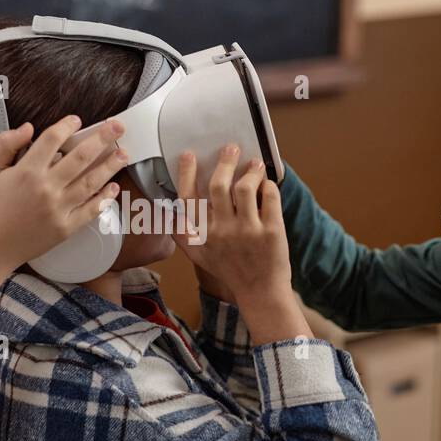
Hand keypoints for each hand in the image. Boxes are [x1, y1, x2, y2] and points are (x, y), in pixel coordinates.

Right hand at [0, 115, 127, 271]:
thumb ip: (5, 144)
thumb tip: (28, 128)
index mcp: (26, 171)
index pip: (53, 139)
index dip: (67, 126)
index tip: (76, 120)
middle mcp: (46, 188)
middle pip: (81, 157)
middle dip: (102, 138)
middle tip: (118, 126)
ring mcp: (58, 209)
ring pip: (91, 182)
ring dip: (110, 166)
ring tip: (124, 153)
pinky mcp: (66, 228)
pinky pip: (90, 210)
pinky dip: (104, 198)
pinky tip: (114, 187)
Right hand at [170, 145, 290, 307]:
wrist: (260, 292)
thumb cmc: (229, 272)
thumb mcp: (199, 257)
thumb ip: (183, 236)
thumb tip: (169, 215)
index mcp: (202, 234)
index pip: (189, 198)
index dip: (187, 173)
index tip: (189, 154)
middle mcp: (221, 230)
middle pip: (217, 185)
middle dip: (224, 161)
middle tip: (231, 148)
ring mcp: (247, 231)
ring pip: (244, 188)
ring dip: (250, 171)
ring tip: (255, 164)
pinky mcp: (271, 231)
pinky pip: (269, 198)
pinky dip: (268, 186)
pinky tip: (266, 184)